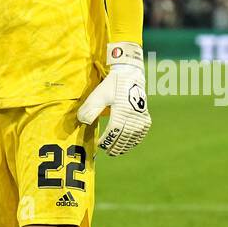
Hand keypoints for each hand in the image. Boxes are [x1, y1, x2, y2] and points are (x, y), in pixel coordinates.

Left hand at [77, 42, 149, 156]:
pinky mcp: (145, 115)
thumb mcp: (98, 95)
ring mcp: (140, 116)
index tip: (100, 145)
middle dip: (115, 146)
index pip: (114, 131)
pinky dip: (135, 140)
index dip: (107, 140)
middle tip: (108, 152)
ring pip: (133, 136)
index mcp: (121, 111)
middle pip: (124, 136)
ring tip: (117, 151)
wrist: (130, 75)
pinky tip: (130, 144)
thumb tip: (82, 121)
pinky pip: (142, 132)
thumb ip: (90, 108)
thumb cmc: (112, 85)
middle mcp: (133, 116)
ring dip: (125, 145)